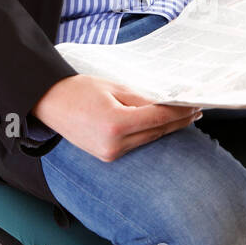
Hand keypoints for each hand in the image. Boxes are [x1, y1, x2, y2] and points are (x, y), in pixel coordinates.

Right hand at [30, 74, 202, 161]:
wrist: (48, 103)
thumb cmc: (78, 90)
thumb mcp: (113, 88)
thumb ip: (142, 99)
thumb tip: (167, 104)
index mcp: (115, 124)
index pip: (158, 118)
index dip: (180, 111)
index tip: (196, 104)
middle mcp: (114, 144)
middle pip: (157, 132)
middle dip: (178, 121)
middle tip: (196, 110)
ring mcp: (110, 154)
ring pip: (149, 139)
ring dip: (167, 128)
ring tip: (184, 117)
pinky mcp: (107, 156)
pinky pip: (136, 144)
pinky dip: (150, 134)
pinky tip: (161, 126)